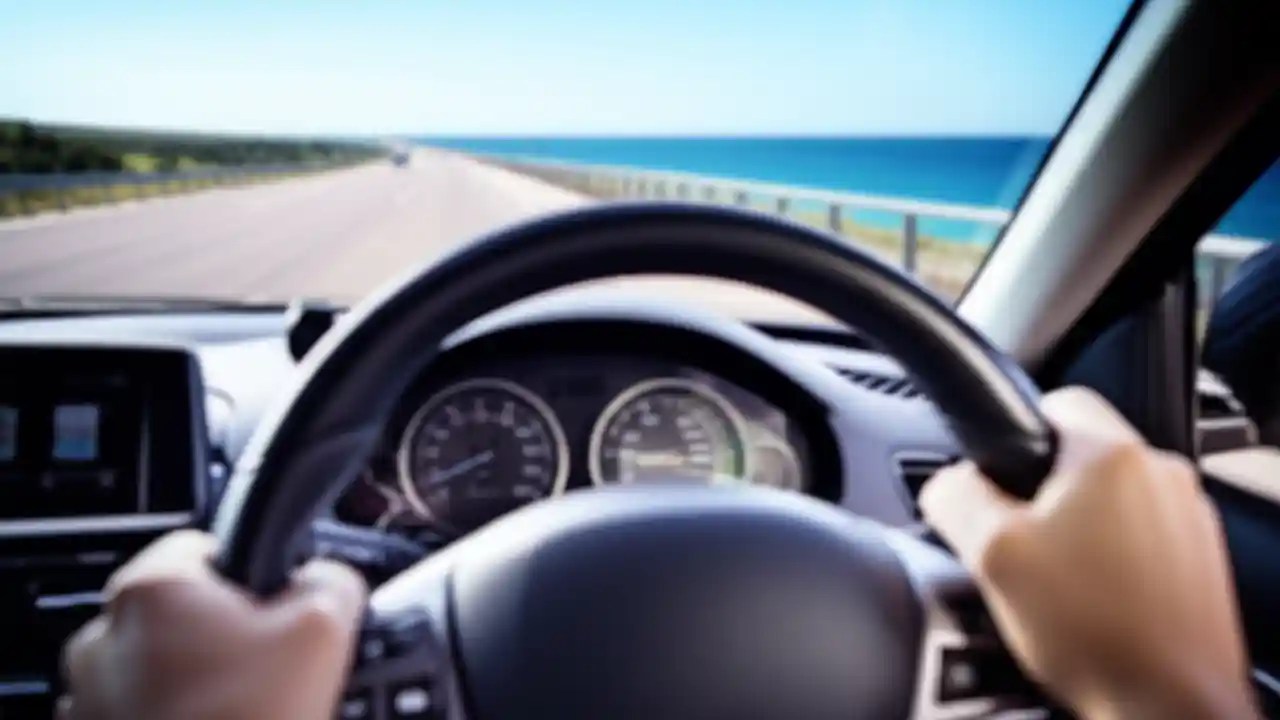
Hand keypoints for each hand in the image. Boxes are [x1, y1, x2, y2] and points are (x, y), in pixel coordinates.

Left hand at [59, 530, 366, 719]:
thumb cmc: (248, 719)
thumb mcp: (323, 632)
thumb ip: (331, 581)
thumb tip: (328, 577)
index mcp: (152, 587)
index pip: (206, 544)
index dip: (253, 573)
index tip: (276, 610)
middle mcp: (101, 634)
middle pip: (183, 610)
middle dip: (225, 634)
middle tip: (267, 670)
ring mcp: (85, 695)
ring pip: (159, 666)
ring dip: (195, 681)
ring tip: (240, 711)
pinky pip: (138, 712)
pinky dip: (172, 717)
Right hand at [921, 387, 1255, 719]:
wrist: (1167, 706)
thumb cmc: (1096, 634)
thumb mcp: (991, 555)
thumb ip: (955, 497)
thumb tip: (945, 482)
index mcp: (1114, 456)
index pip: (1052, 401)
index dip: (1010, 438)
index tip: (995, 481)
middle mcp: (1164, 476)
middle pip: (1077, 457)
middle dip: (1039, 496)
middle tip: (1018, 548)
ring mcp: (1189, 519)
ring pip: (1107, 500)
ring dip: (1076, 530)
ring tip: (1056, 584)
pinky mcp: (1198, 561)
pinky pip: (1137, 538)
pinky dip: (1110, 561)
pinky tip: (1090, 603)